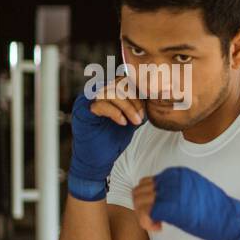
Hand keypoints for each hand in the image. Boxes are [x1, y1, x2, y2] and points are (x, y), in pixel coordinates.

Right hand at [67, 82, 143, 200]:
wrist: (99, 158)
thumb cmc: (114, 138)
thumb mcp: (132, 119)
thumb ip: (140, 107)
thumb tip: (156, 97)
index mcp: (109, 93)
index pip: (126, 81)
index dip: (140, 91)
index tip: (149, 107)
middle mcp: (97, 93)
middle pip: (119, 84)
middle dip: (135, 100)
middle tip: (142, 117)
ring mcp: (88, 100)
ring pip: (111, 92)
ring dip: (128, 107)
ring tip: (136, 122)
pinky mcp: (83, 111)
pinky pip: (100, 104)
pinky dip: (115, 112)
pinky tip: (123, 123)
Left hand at [135, 166, 239, 239]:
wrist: (232, 220)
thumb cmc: (216, 212)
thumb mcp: (194, 193)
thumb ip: (176, 190)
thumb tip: (158, 199)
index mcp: (177, 173)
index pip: (147, 183)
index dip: (149, 200)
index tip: (161, 213)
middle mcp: (172, 178)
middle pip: (138, 191)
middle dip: (142, 207)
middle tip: (156, 220)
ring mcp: (170, 190)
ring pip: (139, 201)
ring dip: (143, 215)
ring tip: (158, 225)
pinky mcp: (170, 205)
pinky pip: (146, 213)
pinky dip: (148, 223)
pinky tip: (160, 228)